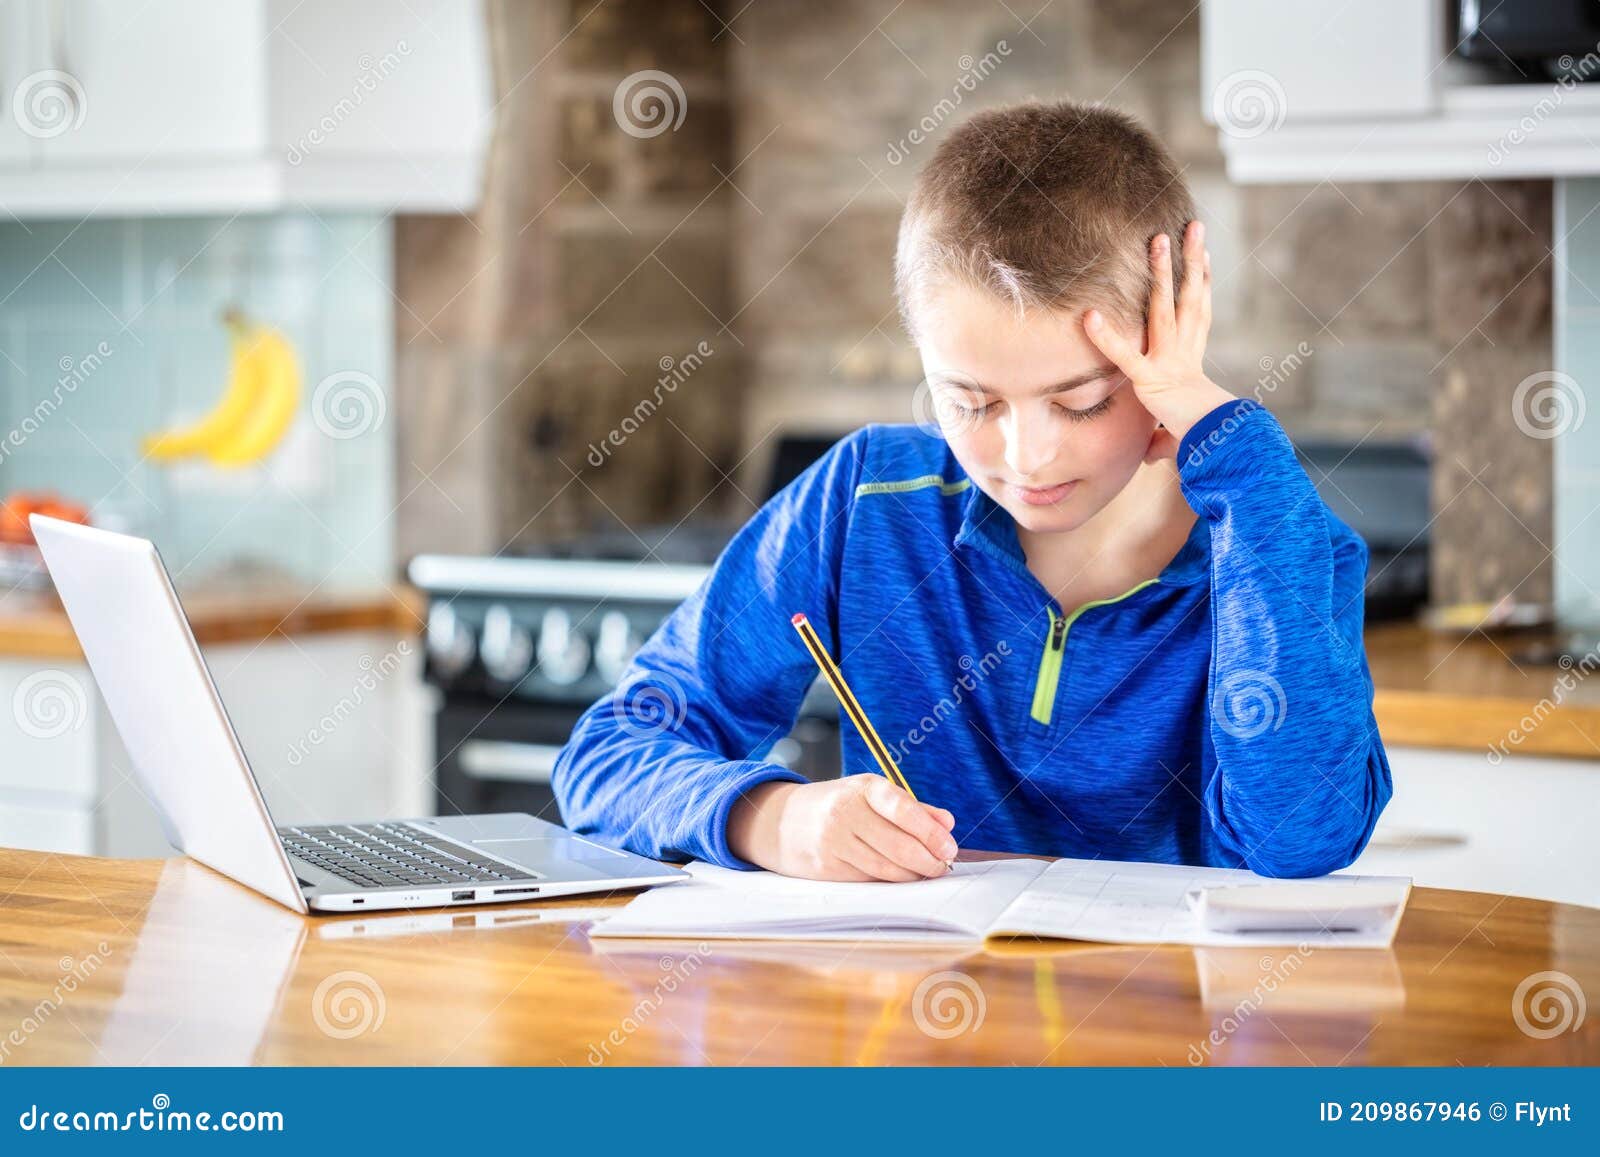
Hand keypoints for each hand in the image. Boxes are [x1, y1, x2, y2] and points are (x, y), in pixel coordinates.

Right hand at [727, 776, 958, 881]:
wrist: (784, 821)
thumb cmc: (840, 806)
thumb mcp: (872, 795)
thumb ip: (913, 808)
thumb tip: (947, 823)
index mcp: (864, 788)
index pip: (903, 809)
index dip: (931, 832)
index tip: (950, 848)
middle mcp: (846, 812)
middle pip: (898, 845)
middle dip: (928, 860)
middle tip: (943, 866)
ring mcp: (834, 841)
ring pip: (885, 867)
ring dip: (912, 874)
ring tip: (926, 872)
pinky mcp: (826, 866)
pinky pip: (868, 878)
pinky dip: (890, 881)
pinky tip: (901, 877)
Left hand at [1083, 220, 1234, 459]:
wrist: (1219, 450)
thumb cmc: (1204, 444)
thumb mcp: (1178, 436)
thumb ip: (1161, 439)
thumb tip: (1152, 454)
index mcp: (1192, 362)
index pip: (1199, 315)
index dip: (1202, 285)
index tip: (1203, 258)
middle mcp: (1185, 354)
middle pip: (1190, 298)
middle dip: (1191, 261)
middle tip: (1192, 227)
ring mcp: (1168, 362)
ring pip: (1165, 308)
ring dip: (1162, 272)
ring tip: (1158, 237)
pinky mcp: (1150, 379)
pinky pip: (1123, 354)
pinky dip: (1105, 337)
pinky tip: (1088, 316)